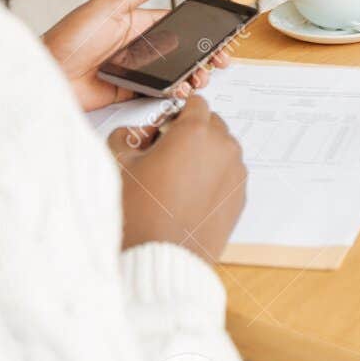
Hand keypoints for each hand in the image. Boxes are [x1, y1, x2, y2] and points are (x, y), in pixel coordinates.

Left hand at [42, 0, 231, 110]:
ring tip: (201, 78)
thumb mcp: (106, 7)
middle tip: (220, 61)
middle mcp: (138, 46)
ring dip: (193, 74)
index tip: (218, 35)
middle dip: (203, 56)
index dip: (199, 30)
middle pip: (181, 50)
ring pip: (174, 72)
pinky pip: (158, 90)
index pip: (176, 24)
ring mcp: (135, 69)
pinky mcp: (129, 90)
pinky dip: (174, 91)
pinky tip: (183, 89)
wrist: (47, 73)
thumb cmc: (69, 37)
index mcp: (135, 22)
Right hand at [116, 96, 245, 261]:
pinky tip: (190, 195)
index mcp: (195, 132)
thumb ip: (126, 137)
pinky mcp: (240, 196)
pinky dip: (215, 177)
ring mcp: (235, 172)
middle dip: (192, 132)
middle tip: (167, 153)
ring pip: (223, 150)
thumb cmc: (140, 213)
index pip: (195, 103)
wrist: (159, 257)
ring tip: (177, 178)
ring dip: (205, 155)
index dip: (177, 113)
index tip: (165, 127)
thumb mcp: (120, 165)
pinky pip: (229, 175)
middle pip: (212, 125)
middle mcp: (222, 148)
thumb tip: (134, 134)